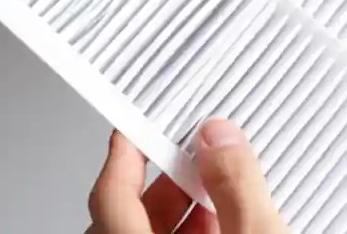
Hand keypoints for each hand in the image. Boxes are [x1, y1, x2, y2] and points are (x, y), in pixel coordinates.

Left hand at [86, 119, 286, 233]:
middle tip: (195, 156)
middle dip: (165, 183)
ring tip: (222, 193)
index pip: (110, 193)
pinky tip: (229, 228)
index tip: (138, 123)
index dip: (125, 152)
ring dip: (183, 214)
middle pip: (127, 215)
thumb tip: (219, 138)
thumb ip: (236, 187)